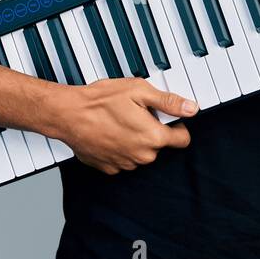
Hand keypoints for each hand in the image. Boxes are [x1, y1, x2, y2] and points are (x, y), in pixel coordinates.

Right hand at [49, 78, 195, 174]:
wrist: (68, 114)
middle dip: (153, 130)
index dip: (177, 125)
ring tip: (120, 121)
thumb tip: (191, 108)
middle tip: (137, 113)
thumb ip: (169, 102)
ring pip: (141, 152)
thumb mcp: (139, 91)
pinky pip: (124, 158)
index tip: (168, 117)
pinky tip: (110, 132)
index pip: (182, 140)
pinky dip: (120, 147)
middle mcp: (142, 156)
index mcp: (153, 137)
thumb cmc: (100, 102)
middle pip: (159, 145)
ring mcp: (125, 164)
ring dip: (136, 139)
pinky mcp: (109, 167)